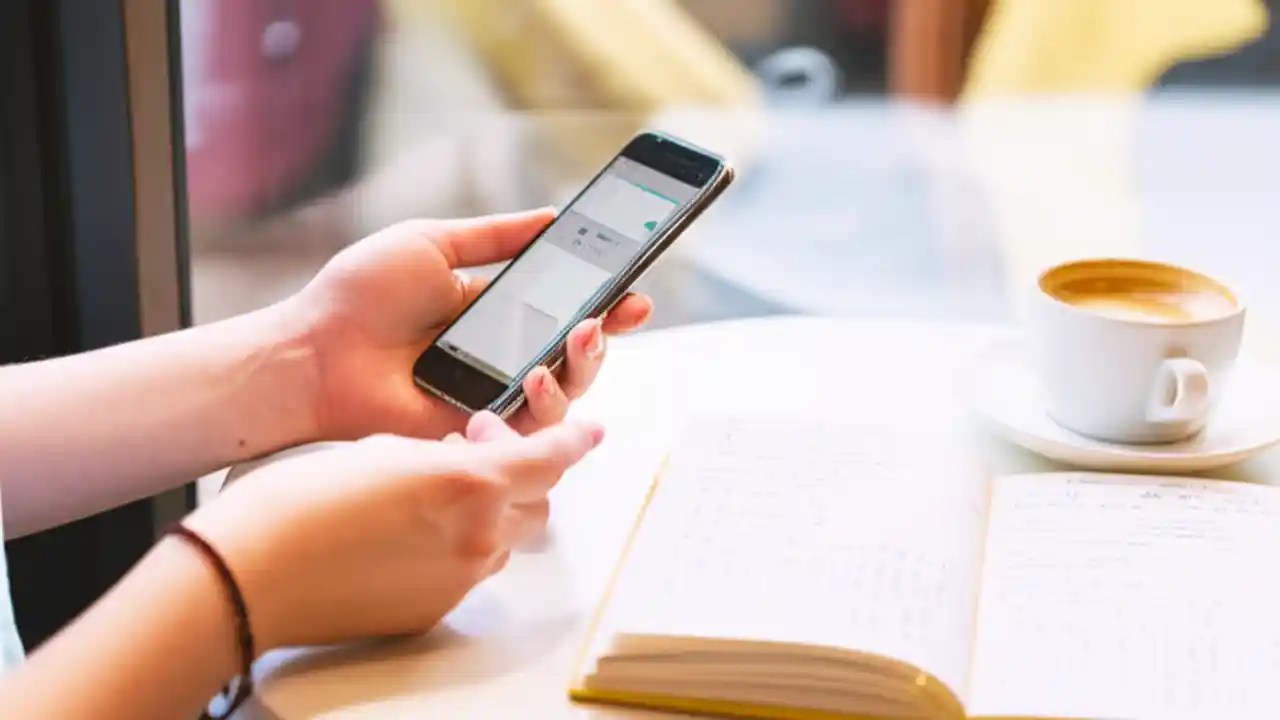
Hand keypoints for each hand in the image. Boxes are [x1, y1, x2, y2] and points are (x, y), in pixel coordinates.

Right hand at [183, 413, 601, 650]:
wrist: (250, 574)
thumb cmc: (300, 503)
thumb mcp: (382, 449)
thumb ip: (442, 455)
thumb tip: (462, 460)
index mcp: (468, 483)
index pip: (549, 458)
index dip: (574, 439)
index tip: (589, 429)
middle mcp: (476, 536)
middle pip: (536, 502)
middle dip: (518, 471)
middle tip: (474, 444)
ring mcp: (459, 581)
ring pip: (502, 539)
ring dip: (487, 511)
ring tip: (433, 490)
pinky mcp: (434, 612)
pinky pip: (467, 572)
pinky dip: (456, 547)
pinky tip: (407, 532)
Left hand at [286, 210, 652, 440]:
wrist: (314, 353)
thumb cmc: (358, 296)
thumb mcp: (433, 244)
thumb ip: (496, 235)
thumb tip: (551, 216)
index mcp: (493, 310)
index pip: (563, 306)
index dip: (603, 299)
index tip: (634, 285)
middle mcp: (500, 355)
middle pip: (576, 352)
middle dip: (610, 331)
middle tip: (627, 309)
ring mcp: (492, 396)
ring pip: (568, 391)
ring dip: (587, 362)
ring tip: (580, 334)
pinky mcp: (480, 432)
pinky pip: (534, 428)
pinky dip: (547, 403)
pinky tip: (538, 374)